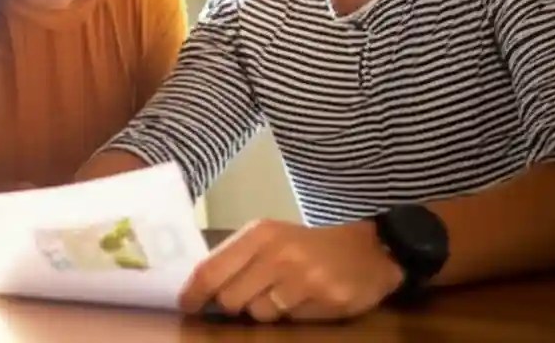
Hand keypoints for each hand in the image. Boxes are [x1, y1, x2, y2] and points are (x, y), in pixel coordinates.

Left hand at [179, 219, 403, 322]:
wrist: (369, 248)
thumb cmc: (309, 244)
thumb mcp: (271, 238)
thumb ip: (238, 259)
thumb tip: (200, 288)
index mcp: (259, 233)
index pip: (211, 269)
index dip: (193, 293)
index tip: (185, 305)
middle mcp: (278, 252)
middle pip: (230, 298)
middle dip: (234, 304)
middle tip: (251, 294)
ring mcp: (303, 277)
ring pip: (258, 313)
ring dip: (266, 309)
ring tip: (285, 293)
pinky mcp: (325, 298)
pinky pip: (289, 321)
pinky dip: (293, 315)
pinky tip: (307, 299)